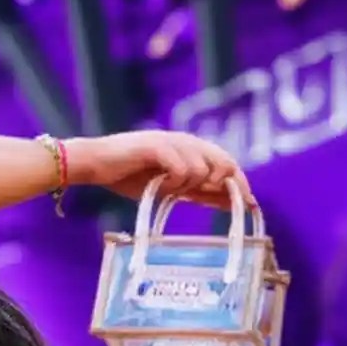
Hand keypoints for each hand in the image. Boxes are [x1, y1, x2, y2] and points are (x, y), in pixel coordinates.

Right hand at [64, 130, 254, 210]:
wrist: (96, 165)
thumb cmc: (129, 176)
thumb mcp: (171, 189)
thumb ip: (198, 192)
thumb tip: (228, 202)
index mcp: (191, 148)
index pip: (227, 162)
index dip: (240, 183)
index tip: (250, 204)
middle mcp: (185, 140)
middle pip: (224, 162)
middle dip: (222, 186)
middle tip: (208, 201)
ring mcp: (171, 141)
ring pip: (203, 168)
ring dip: (188, 186)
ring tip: (167, 188)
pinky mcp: (157, 145)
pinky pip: (182, 168)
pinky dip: (175, 182)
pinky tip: (159, 184)